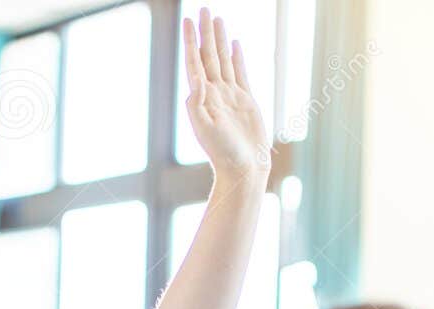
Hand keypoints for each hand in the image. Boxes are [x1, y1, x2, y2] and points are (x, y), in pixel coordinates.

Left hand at [183, 8, 270, 184]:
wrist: (243, 168)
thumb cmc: (222, 153)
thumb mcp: (205, 128)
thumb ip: (198, 103)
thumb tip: (196, 78)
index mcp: (202, 97)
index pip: (195, 62)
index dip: (191, 41)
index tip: (188, 21)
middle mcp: (215, 92)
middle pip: (209, 55)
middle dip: (205, 32)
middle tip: (203, 9)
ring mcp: (230, 95)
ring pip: (224, 60)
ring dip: (219, 39)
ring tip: (217, 19)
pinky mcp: (246, 100)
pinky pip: (240, 72)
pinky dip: (236, 57)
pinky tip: (234, 44)